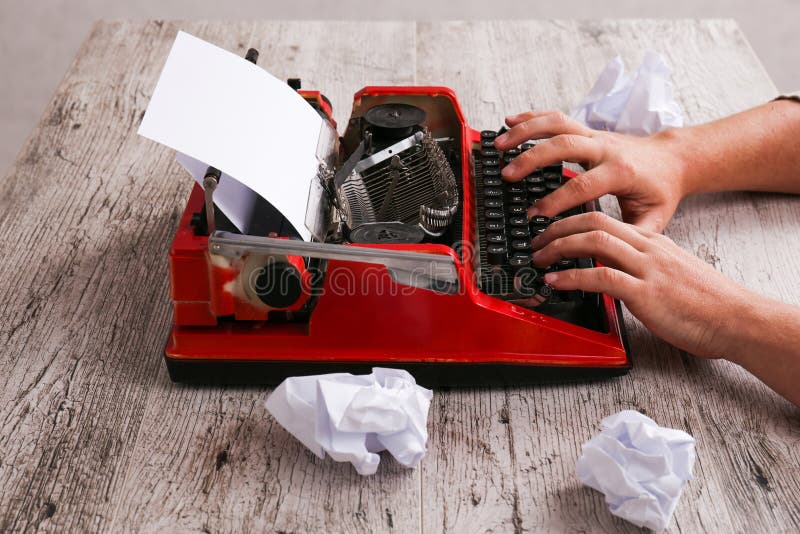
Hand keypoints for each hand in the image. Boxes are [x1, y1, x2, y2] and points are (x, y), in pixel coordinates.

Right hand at [493, 110, 687, 231]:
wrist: (673, 160)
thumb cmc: (661, 191)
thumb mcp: (653, 219)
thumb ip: (629, 237)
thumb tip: (604, 258)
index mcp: (621, 171)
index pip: (582, 185)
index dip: (556, 201)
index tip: (534, 216)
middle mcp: (606, 148)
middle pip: (564, 144)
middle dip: (532, 159)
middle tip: (507, 175)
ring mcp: (595, 136)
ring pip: (557, 125)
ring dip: (526, 131)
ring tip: (500, 144)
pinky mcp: (587, 132)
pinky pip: (557, 118)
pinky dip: (532, 117)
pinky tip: (511, 122)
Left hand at [531, 211, 756, 358]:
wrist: (736, 318)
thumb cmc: (706, 301)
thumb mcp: (670, 272)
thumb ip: (641, 267)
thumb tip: (613, 271)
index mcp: (652, 241)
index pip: (604, 219)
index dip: (571, 221)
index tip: (551, 231)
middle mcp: (647, 249)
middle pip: (594, 221)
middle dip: (557, 228)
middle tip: (536, 241)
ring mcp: (646, 269)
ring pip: (595, 242)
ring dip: (559, 247)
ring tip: (539, 257)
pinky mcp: (645, 293)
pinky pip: (601, 277)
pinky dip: (571, 277)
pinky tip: (555, 280)